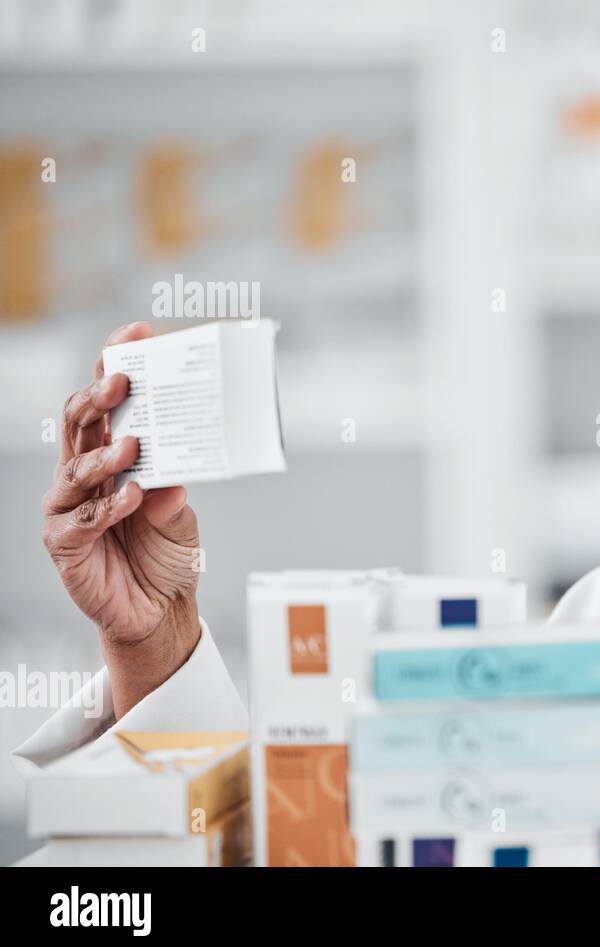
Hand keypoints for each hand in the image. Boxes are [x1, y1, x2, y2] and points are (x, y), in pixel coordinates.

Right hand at [41, 321, 202, 715]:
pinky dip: (107, 506)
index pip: (107, 401)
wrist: (159, 608)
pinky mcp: (64, 542)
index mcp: (111, 452)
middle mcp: (84, 472)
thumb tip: (170, 479)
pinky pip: (80, 519)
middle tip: (124, 378)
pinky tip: (131, 496)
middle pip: (80, 422)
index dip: (113, 362)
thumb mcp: (181, 515)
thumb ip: (175, 496)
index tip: (135, 330)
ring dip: (105, 452)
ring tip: (134, 444)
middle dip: (99, 395)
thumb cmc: (166, 550)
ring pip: (75, 466)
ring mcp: (69, 505)